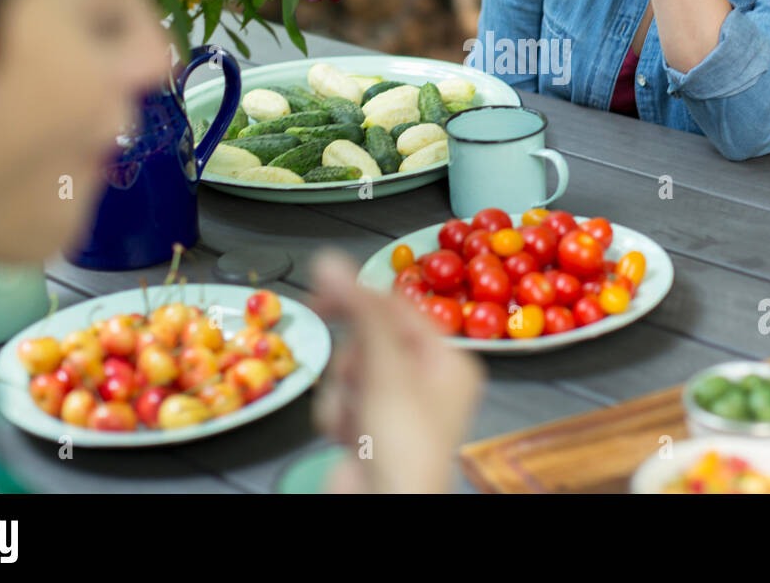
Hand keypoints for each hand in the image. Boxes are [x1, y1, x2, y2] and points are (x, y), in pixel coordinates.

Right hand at [307, 249, 483, 492]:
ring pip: (348, 370)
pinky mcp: (369, 426)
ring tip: (359, 422)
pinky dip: (338, 416)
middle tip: (357, 382)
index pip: (398, 310)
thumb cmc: (404, 447)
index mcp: (448, 361)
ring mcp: (396, 405)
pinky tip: (350, 437)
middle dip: (353, 366)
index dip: (359, 297)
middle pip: (368, 340)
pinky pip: (340, 400)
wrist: (386, 507)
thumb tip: (330, 261)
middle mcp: (426, 381)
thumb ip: (359, 313)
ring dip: (343, 395)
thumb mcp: (386, 370)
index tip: (321, 286)